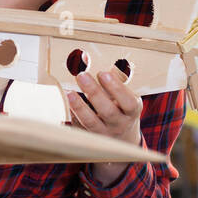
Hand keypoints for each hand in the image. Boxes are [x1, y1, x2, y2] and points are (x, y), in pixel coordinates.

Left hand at [69, 68, 143, 184]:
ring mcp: (104, 133)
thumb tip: (87, 59)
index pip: (128, 102)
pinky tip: (65, 105)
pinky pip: (79, 128)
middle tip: (82, 75)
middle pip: (107, 111)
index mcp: (132, 111)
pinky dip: (72, 116)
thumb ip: (111, 80)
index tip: (103, 73)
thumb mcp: (124, 96)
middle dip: (94, 92)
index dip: (116, 88)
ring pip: (91, 122)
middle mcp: (120, 124)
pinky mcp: (90, 137)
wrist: (121, 138)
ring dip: (79, 107)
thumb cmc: (121, 109)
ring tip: (70, 92)